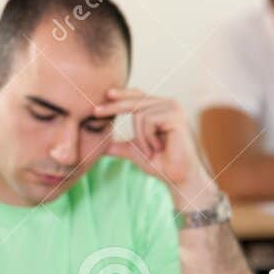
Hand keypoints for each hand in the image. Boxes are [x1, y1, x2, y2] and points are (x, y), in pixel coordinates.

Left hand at [95, 88, 215, 208]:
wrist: (177, 177)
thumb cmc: (161, 164)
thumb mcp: (136, 151)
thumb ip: (120, 146)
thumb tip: (101, 147)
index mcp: (162, 108)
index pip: (137, 96)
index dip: (119, 97)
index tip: (99, 102)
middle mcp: (170, 104)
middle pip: (135, 100)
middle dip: (114, 108)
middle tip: (95, 112)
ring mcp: (173, 108)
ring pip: (139, 113)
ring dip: (140, 136)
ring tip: (151, 150)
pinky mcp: (175, 116)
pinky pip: (148, 120)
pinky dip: (147, 137)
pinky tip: (158, 147)